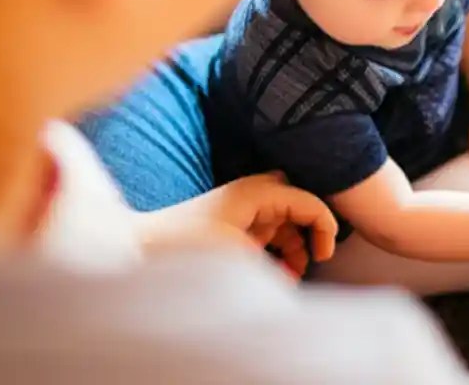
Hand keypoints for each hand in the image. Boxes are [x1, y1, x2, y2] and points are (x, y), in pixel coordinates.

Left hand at [135, 172, 338, 277]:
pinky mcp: (235, 223)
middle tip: (312, 257)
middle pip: (299, 205)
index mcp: (259, 191)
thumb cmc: (188, 242)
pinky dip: (277, 250)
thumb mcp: (238, 252)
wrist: (143, 244)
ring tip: (290, 274)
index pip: (308, 202)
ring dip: (293, 246)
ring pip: (285, 221)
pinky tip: (275, 272)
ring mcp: (245, 207)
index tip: (324, 256)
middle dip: (309, 231)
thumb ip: (276, 260)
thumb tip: (294, 276)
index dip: (325, 228)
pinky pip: (268, 232)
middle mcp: (255, 194)